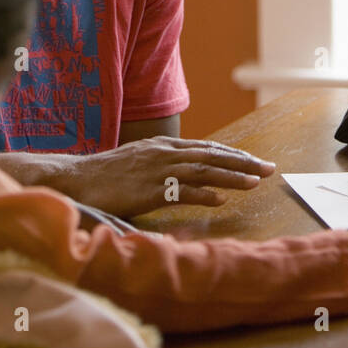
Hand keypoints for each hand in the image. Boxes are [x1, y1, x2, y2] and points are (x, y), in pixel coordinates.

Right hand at [55, 137, 276, 216]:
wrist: (77, 178)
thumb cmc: (107, 175)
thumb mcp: (140, 163)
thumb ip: (166, 167)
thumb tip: (194, 181)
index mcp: (163, 147)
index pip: (207, 148)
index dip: (233, 155)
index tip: (254, 161)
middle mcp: (164, 153)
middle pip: (212, 155)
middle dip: (243, 162)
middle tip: (269, 168)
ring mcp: (156, 170)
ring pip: (203, 170)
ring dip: (232, 176)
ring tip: (255, 181)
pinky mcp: (148, 189)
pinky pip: (181, 191)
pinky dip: (203, 194)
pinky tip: (220, 200)